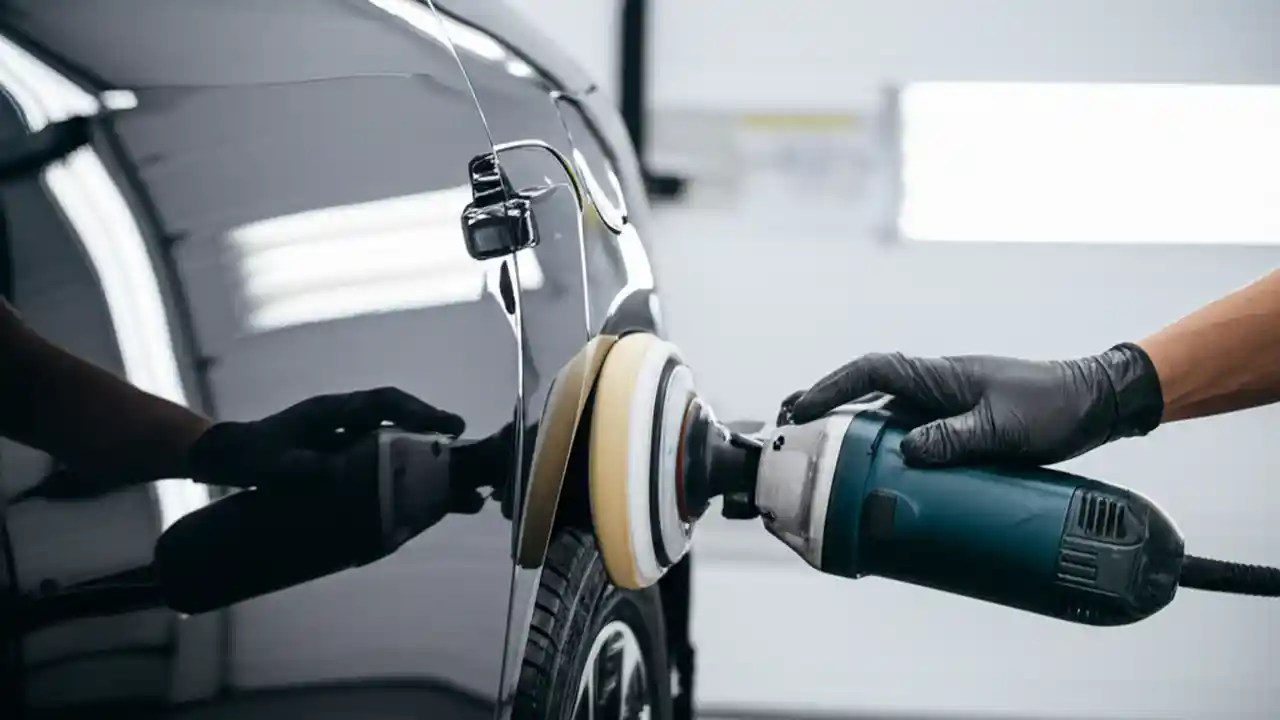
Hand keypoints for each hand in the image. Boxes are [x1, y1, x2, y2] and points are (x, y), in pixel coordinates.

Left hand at [188, 387, 464, 488]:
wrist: (232, 455)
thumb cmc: (254, 456)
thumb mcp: (275, 464)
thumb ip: (304, 466)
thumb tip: (338, 472)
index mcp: (333, 409)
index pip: (384, 402)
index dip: (417, 411)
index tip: (445, 425)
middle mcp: (347, 416)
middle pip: (400, 415)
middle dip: (433, 427)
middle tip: (464, 443)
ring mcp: (349, 433)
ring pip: (398, 435)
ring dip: (427, 452)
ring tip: (458, 474)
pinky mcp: (349, 451)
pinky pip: (386, 454)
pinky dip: (409, 468)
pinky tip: (427, 490)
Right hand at [789, 344, 1163, 466]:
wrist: (1093, 403)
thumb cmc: (1052, 407)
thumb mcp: (1004, 427)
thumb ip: (958, 437)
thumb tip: (909, 451)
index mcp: (937, 376)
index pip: (870, 372)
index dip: (831, 387)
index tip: (800, 406)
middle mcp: (932, 389)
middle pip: (865, 395)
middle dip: (824, 408)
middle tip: (789, 430)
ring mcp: (942, 408)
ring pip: (883, 419)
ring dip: (849, 434)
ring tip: (816, 459)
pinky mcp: (956, 429)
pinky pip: (908, 438)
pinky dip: (883, 452)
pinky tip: (871, 475)